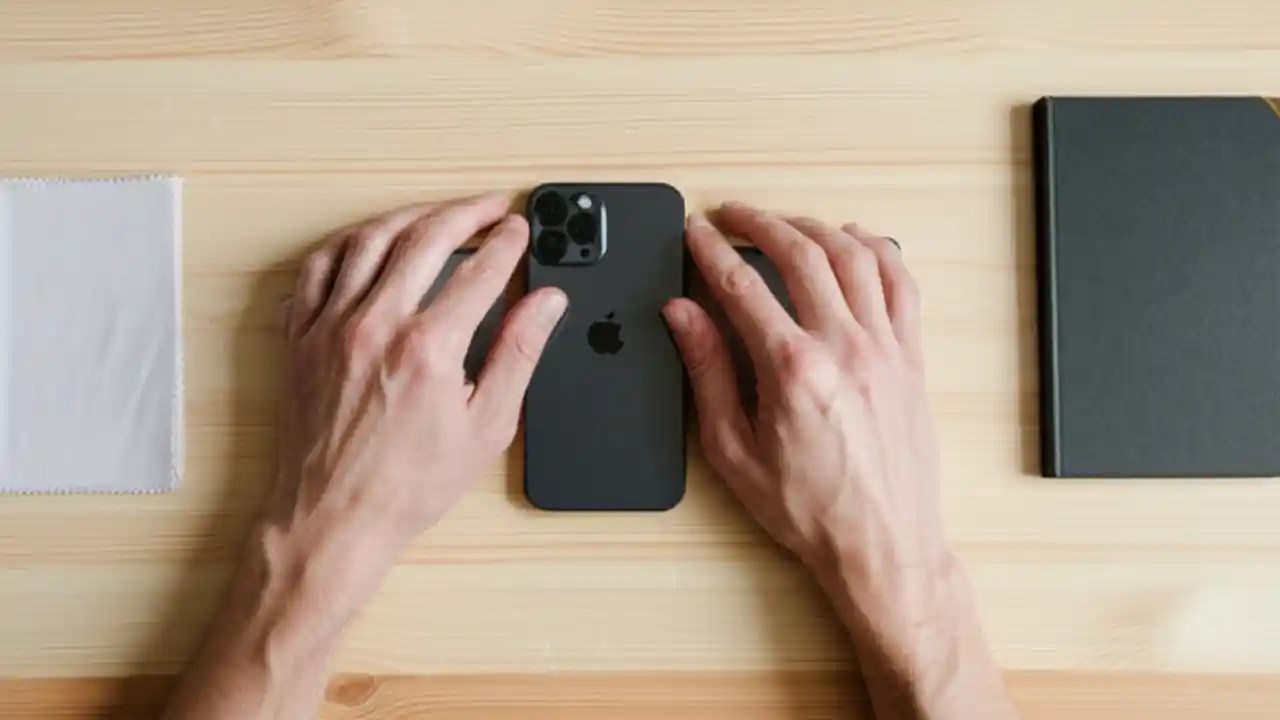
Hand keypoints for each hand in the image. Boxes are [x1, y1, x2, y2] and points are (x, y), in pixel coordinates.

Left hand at [271, 192, 566, 610]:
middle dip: (465, 213)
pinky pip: (318, 268)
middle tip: (489, 208)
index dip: (507, 243)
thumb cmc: (408, 484)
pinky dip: (347, 244)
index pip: (480, 270)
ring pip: (369, 240)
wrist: (333, 518)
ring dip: (410, 216)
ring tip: (437, 214)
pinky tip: (368, 242)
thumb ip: (518, 354)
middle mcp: (376, 324)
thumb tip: (545, 304)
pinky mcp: (301, 337)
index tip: (518, 230)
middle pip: (426, 238)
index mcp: (429, 347)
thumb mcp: (486, 426)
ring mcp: (331, 326)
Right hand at [665, 203, 1014, 719]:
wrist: (881, 545)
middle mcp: (845, 348)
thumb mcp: (733, 450)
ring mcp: (886, 348)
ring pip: (854, 255)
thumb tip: (683, 315)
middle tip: (731, 216)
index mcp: (792, 370)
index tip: (694, 232)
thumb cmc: (809, 509)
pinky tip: (855, 241)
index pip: (741, 286)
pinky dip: (877, 249)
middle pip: (800, 254)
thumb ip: (707, 371)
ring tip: (785, 224)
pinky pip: (902, 282)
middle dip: (759, 222)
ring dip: (814, 227)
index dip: (710, 250)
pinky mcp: (912, 357)